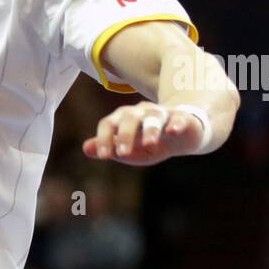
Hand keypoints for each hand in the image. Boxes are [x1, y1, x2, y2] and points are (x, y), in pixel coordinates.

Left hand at [82, 101, 205, 164]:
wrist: (181, 136)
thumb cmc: (148, 143)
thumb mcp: (127, 148)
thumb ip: (108, 148)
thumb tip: (86, 148)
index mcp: (123, 118)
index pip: (109, 123)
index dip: (104, 139)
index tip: (104, 156)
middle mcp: (140, 111)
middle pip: (130, 118)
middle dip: (125, 135)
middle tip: (123, 154)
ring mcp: (162, 113)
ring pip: (154, 117)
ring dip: (150, 130)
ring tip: (150, 144)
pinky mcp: (181, 117)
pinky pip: (178, 117)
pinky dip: (175, 123)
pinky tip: (173, 131)